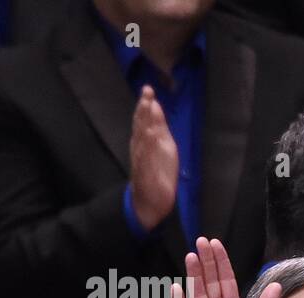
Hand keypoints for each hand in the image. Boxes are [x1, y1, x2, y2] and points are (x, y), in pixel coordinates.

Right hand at [129, 85, 177, 231]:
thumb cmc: (157, 171)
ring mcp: (142, 159)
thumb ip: (159, 128)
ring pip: (142, 136)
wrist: (150, 200)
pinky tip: (148, 133)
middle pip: (141, 124)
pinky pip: (145, 156)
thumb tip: (156, 107)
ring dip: (144, 121)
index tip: (149, 90)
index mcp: (145, 140)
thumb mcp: (162, 146)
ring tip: (146, 106)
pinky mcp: (145, 171)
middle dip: (144, 108)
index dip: (146, 105)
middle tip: (147, 92)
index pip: (144, 120)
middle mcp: (140, 147)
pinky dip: (147, 144)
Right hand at [172, 238, 279, 297]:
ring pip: (197, 295)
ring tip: (191, 256)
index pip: (226, 281)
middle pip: (210, 283)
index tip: (216, 244)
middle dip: (206, 262)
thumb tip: (276, 284)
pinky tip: (176, 288)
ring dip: (194, 276)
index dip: (221, 263)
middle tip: (202, 240)